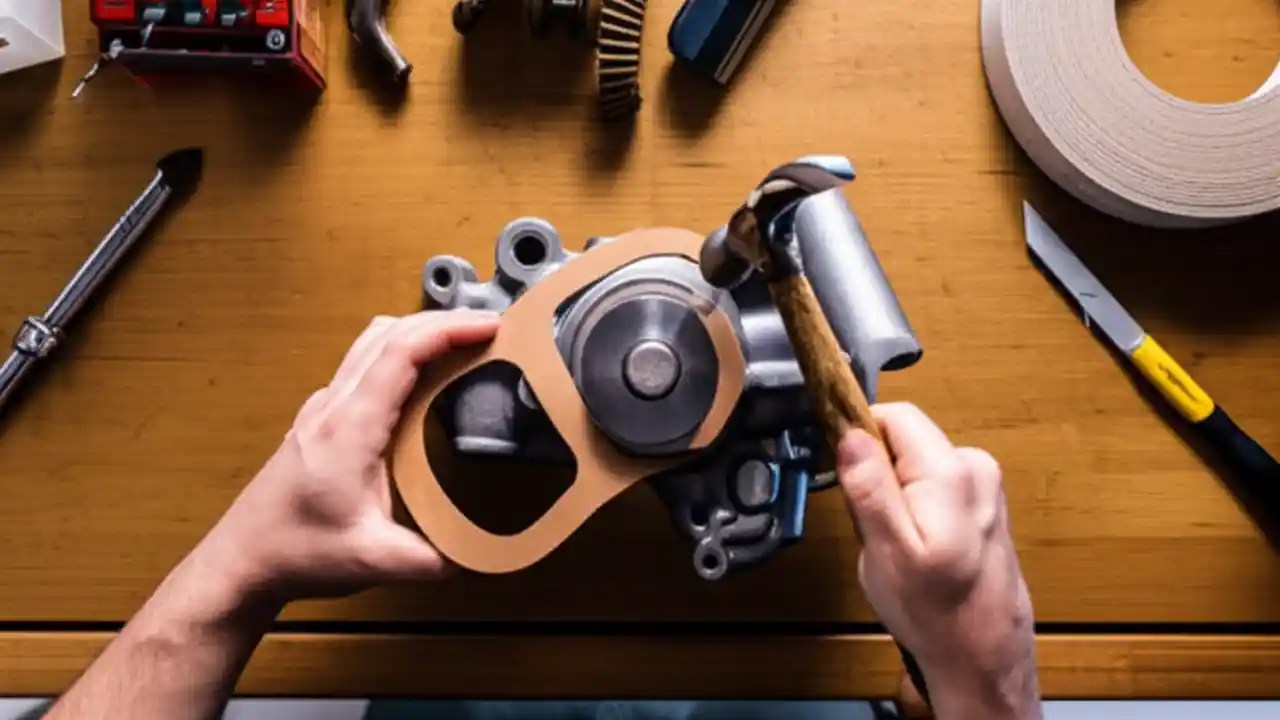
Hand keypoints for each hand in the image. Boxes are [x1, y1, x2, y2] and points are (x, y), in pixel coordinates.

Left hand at [195, 310, 498, 602]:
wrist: (240, 561)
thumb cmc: (296, 553)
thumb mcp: (376, 563)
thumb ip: (436, 558)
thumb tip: (486, 554)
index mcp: (349, 428)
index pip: (401, 352)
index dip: (449, 330)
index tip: (491, 327)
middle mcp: (332, 406)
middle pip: (389, 333)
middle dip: (443, 321)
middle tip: (490, 328)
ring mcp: (321, 408)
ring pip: (371, 341)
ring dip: (418, 330)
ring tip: (462, 341)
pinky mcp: (319, 418)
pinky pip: (362, 363)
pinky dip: (399, 351)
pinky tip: (421, 376)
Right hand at [837, 403, 1040, 719]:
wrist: (983, 655)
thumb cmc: (936, 613)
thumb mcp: (887, 552)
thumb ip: (870, 489)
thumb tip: (851, 434)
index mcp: (951, 471)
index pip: (894, 415)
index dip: (860, 438)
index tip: (847, 478)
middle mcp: (975, 466)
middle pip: (904, 438)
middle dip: (876, 471)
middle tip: (871, 523)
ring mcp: (984, 484)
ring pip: (914, 462)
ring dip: (893, 492)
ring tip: (894, 540)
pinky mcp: (983, 500)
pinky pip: (931, 482)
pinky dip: (914, 505)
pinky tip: (916, 543)